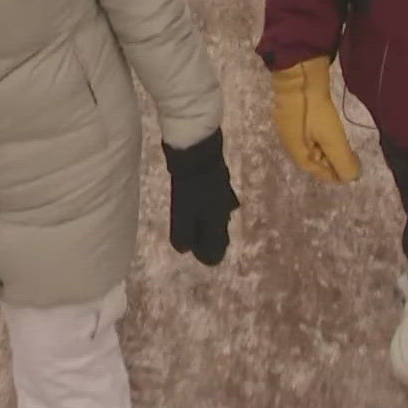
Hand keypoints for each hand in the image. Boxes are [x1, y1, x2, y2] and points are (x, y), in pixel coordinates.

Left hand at [162, 130, 240, 265]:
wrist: (198, 146)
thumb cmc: (190, 181)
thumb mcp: (183, 210)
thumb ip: (184, 231)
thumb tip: (184, 250)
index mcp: (217, 216)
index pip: (218, 243)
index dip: (211, 253)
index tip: (206, 261)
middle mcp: (224, 206)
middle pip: (220, 228)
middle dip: (213, 240)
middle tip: (205, 248)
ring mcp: (223, 189)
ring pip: (219, 213)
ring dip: (212, 223)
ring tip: (204, 229)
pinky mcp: (218, 176)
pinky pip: (216, 199)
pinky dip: (210, 207)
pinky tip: (206, 203)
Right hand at [270, 57, 360, 183]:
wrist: (299, 75)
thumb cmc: (315, 110)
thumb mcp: (332, 139)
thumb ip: (343, 161)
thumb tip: (352, 178)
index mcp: (296, 151)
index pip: (316, 171)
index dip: (334, 174)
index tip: (352, 173)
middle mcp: (290, 142)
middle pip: (312, 160)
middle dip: (331, 163)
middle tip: (351, 159)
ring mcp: (289, 126)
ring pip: (311, 146)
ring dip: (327, 149)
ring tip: (343, 145)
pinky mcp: (294, 113)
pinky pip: (309, 133)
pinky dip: (322, 137)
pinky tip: (331, 130)